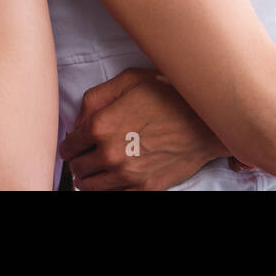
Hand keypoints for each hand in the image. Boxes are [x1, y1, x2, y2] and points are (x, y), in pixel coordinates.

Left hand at [59, 67, 224, 190]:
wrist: (205, 120)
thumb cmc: (170, 96)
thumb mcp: (130, 80)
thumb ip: (96, 97)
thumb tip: (78, 120)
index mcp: (102, 125)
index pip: (70, 145)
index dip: (70, 143)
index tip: (75, 144)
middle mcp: (110, 153)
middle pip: (78, 167)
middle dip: (80, 160)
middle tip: (87, 154)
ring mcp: (127, 174)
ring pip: (90, 186)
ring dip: (89, 178)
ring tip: (97, 169)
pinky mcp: (144, 188)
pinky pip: (113, 195)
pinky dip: (110, 188)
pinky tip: (116, 177)